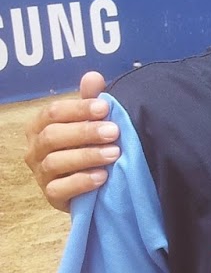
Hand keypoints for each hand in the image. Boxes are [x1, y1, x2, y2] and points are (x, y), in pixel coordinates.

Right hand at [24, 71, 118, 208]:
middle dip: (85, 132)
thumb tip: (93, 76)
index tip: (105, 107)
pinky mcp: (51, 196)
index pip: (53, 112)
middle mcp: (34, 149)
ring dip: (87, 156)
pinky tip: (102, 177)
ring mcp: (41, 174)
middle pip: (52, 136)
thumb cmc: (87, 147)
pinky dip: (81, 182)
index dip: (79, 109)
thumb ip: (90, 101)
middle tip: (114, 132)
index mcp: (40, 126)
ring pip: (55, 162)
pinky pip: (60, 189)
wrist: (90, 187)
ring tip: (114, 154)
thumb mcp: (90, 123)